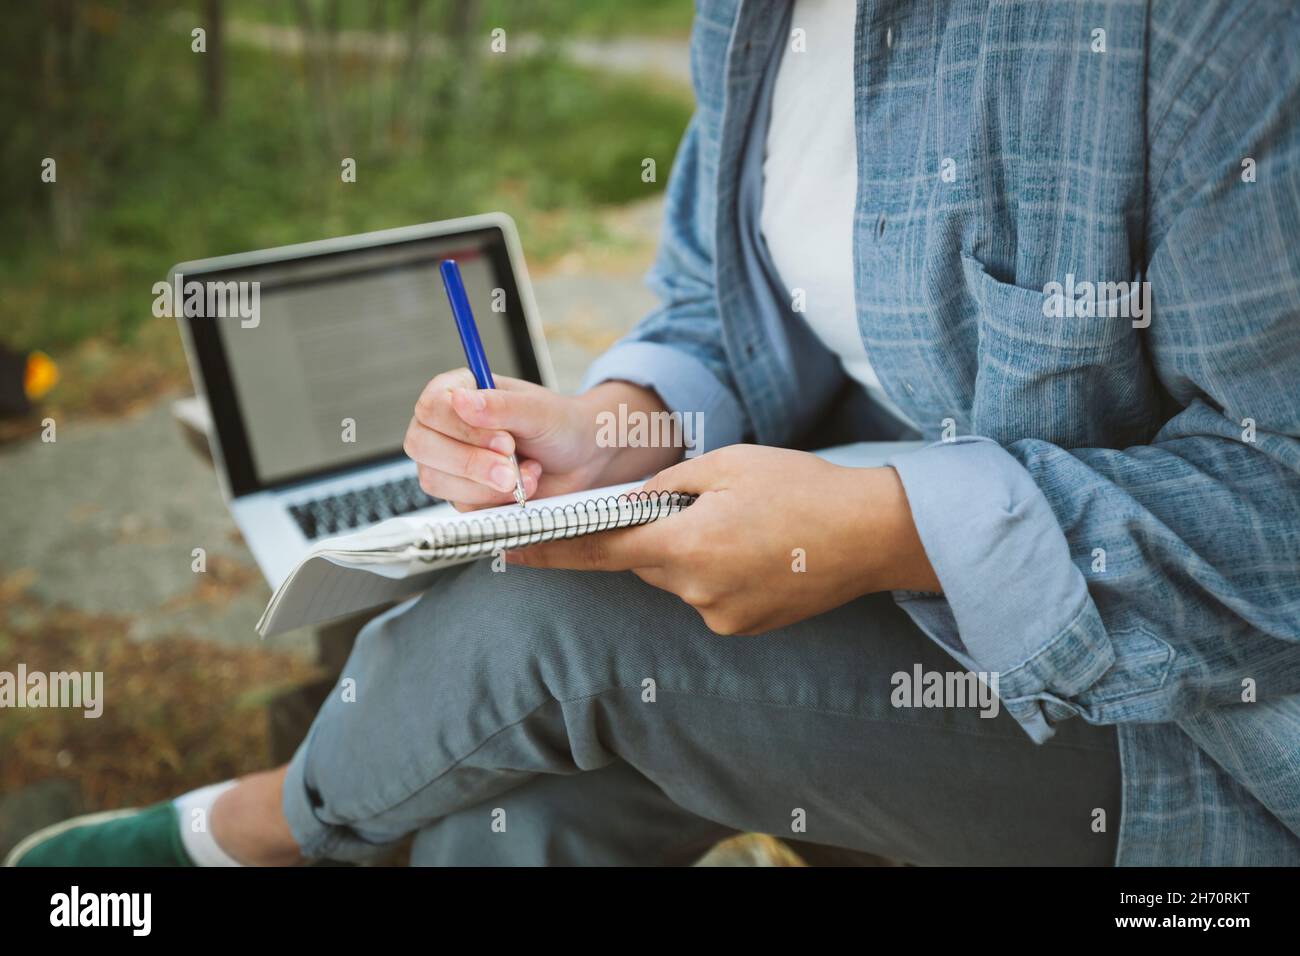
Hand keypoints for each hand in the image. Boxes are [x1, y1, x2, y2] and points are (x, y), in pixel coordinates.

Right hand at [403, 371, 678, 510]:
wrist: (580, 460)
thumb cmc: (559, 425)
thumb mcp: (538, 411)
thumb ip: (501, 406)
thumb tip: (461, 400)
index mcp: (457, 391)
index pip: (432, 408)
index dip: (463, 429)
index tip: (506, 441)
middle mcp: (444, 426)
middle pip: (422, 446)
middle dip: (471, 463)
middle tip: (511, 468)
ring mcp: (447, 461)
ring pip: (436, 480)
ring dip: (486, 485)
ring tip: (526, 474)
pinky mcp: (459, 493)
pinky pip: (459, 505)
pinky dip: (494, 501)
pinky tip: (521, 488)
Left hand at [507, 444, 939, 634]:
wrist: (874, 533)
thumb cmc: (802, 488)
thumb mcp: (727, 466)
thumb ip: (665, 488)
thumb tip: (625, 506)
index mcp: (687, 546)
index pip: (599, 550)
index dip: (550, 550)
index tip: (507, 548)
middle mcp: (697, 592)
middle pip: (644, 561)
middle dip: (655, 532)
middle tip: (699, 502)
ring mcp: (721, 617)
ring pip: (676, 578)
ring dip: (689, 552)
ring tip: (743, 525)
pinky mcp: (742, 628)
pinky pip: (706, 597)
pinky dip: (715, 573)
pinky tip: (755, 551)